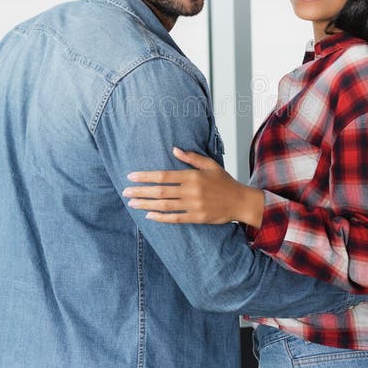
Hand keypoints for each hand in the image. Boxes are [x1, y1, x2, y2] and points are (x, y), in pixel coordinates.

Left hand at [122, 147, 264, 226]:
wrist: (241, 201)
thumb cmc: (225, 182)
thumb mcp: (210, 165)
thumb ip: (192, 158)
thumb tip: (174, 149)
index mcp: (193, 176)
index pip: (164, 175)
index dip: (146, 176)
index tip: (131, 176)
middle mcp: (191, 191)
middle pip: (160, 191)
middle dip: (141, 191)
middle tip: (126, 191)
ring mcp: (193, 205)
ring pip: (165, 205)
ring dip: (146, 204)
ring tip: (132, 202)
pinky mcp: (197, 218)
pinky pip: (175, 218)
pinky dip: (161, 217)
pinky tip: (149, 215)